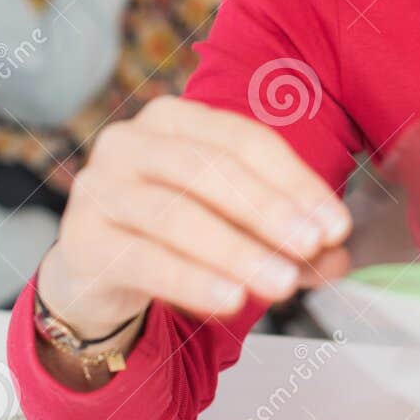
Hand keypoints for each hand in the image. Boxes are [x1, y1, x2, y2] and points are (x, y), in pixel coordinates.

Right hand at [36, 97, 350, 344]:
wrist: (96, 269)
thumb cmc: (176, 231)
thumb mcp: (234, 223)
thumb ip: (285, 234)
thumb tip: (337, 257)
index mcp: (174, 118)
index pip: (245, 140)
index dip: (295, 182)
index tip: (336, 226)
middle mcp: (130, 141)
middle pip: (209, 169)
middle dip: (268, 210)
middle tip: (312, 247)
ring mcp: (99, 188)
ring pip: (175, 215)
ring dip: (236, 250)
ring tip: (281, 284)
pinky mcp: (82, 240)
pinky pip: (143, 259)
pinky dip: (192, 281)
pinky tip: (230, 301)